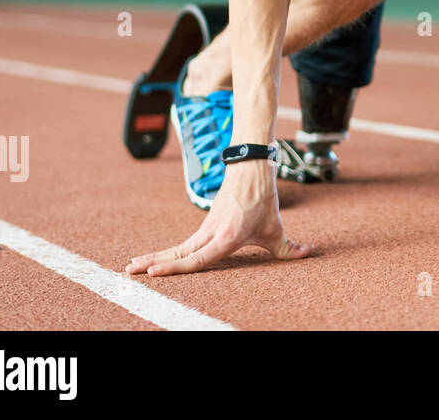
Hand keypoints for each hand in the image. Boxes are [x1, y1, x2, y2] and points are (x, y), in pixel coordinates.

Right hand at [126, 160, 312, 275]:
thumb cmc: (262, 197)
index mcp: (227, 237)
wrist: (251, 167)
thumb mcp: (276, 227)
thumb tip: (308, 253)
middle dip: (153, 262)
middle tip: (130, 270)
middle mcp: (211, 234)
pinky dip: (168, 252)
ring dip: (154, 256)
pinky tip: (154, 259)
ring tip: (131, 266)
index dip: (175, 266)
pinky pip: (184, 243)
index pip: (197, 258)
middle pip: (178, 252)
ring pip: (177, 247)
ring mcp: (206, 228)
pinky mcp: (206, 224)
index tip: (154, 270)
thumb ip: (290, 248)